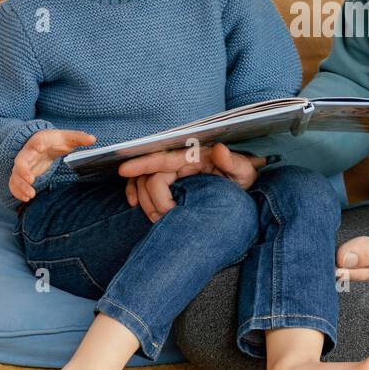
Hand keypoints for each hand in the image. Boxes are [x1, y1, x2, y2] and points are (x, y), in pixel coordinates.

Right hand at [9, 128, 95, 202]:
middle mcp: (28, 154)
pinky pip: (14, 184)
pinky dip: (17, 192)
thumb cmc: (55, 141)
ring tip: (30, 196)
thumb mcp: (67, 138)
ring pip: (16, 176)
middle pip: (21, 161)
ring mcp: (23, 166)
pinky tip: (25, 199)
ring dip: (21, 186)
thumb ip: (79, 138)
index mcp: (40, 141)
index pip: (37, 142)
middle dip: (23, 170)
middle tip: (31, 180)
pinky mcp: (21, 176)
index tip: (40, 148)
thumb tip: (93, 139)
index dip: (38, 145)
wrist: (41, 144)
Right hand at [118, 143, 265, 217]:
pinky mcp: (169, 180)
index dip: (142, 163)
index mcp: (194, 156)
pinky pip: (144, 184)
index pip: (163, 158)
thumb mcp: (244, 169)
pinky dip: (136, 192)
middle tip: (166, 218)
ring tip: (158, 219)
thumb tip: (219, 150)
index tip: (123, 170)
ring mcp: (173, 170)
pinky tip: (135, 204)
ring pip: (144, 182)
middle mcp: (179, 160)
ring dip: (145, 202)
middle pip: (151, 177)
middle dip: (152, 200)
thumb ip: (232, 161)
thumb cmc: (244, 173)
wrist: (244, 179)